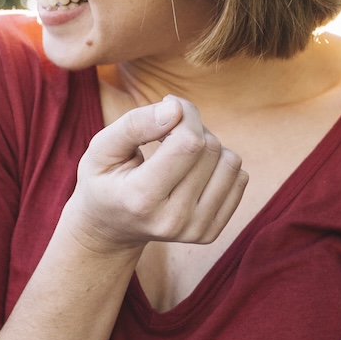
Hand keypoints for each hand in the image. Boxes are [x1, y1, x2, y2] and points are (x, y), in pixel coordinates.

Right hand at [63, 95, 245, 256]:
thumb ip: (134, 124)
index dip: (185, 114)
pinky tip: (192, 171)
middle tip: (168, 133)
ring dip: (208, 146)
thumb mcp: (101, 148)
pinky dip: (219, 165)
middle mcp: (171, 220)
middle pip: (210, 150)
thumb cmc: (104, 181)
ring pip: (231, 163)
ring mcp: (194, 230)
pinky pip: (239, 179)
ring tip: (180, 153)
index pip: (188, 143)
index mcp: (141, 199)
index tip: (168, 107)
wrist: (109, 229)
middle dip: (193, 128)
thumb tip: (177, 110)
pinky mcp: (210, 232)